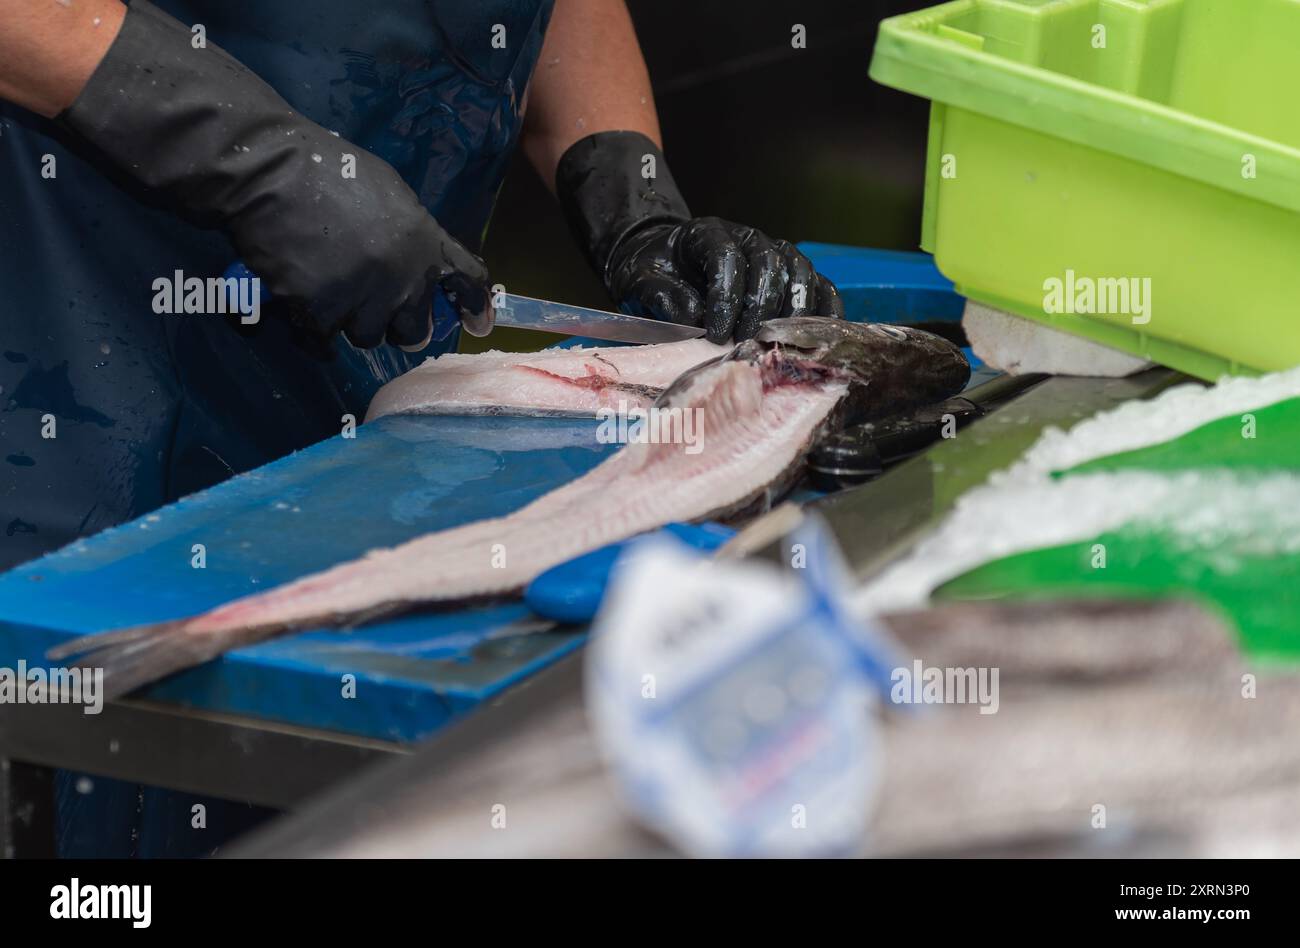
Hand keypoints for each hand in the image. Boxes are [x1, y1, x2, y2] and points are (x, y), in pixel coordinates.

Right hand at [61, 0, 491, 347]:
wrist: (271, 173)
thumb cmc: (329, 172)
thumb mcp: (392, 195)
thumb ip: (414, 235)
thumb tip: (424, 267)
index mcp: (424, 242)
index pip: (467, 281)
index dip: (475, 307)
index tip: (479, 326)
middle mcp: (401, 277)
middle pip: (414, 330)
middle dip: (400, 326)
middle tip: (378, 312)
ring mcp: (361, 297)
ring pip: (366, 336)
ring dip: (351, 322)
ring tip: (330, 290)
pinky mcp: (320, 311)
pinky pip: (323, 339)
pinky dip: (312, 327)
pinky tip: (303, 303)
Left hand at [607, 216, 843, 341]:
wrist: (668, 262)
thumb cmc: (657, 273)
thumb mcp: (642, 281)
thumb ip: (662, 295)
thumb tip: (694, 315)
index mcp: (707, 234)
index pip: (727, 258)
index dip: (725, 298)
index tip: (714, 335)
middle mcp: (748, 238)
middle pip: (770, 264)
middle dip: (761, 308)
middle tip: (748, 344)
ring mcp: (776, 253)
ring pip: (800, 272)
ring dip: (793, 312)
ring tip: (777, 345)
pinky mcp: (793, 275)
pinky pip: (820, 287)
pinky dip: (825, 311)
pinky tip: (820, 338)